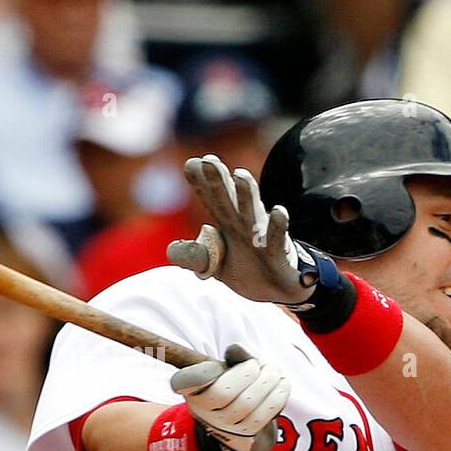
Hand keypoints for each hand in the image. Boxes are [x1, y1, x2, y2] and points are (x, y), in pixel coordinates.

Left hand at [168, 154, 319, 303]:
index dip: (202, 183)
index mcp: (228, 224)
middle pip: (229, 201)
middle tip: (210, 160)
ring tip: (240, 174)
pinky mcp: (278, 256)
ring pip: (252, 214)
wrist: (280, 290)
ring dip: (247, 194)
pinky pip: (278, 240)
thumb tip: (170, 250)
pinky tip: (279, 211)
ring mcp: (262, 239)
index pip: (212, 200)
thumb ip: (194, 257)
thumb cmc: (248, 270)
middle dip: (219, 181)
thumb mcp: (215, 266)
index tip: (191, 163)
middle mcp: (244, 226)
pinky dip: (278, 227)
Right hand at [170, 343, 289, 450]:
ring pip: (246, 404)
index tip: (210, 367)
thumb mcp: (228, 367)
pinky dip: (277, 397)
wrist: (243, 415)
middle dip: (248, 373)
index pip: (186, 382)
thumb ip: (234, 355)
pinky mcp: (243, 434)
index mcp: (190, 387)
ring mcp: (222, 425)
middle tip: (259, 364)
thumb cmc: (235, 383)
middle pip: (223, 392)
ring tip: (273, 371)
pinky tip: (281, 385)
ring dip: (267, 382)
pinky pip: (262, 415)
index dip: (197, 375)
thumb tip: (236, 351)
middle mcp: (201, 409)